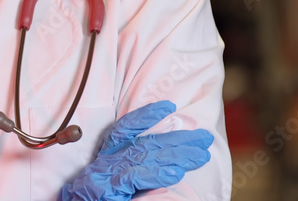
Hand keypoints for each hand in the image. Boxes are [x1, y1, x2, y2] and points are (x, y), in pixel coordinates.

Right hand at [58, 101, 213, 200]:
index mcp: (106, 156)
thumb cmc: (94, 198)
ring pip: (144, 158)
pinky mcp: (106, 189)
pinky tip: (174, 173)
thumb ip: (133, 171)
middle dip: (177, 140)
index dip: (146, 115)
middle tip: (203, 138)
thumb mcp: (114, 181)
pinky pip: (133, 178)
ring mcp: (104, 174)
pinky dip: (155, 174)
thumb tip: (166, 164)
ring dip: (175, 156)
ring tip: (199, 156)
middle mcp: (105, 160)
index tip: (169, 106)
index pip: (125, 128)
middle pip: (144, 144)